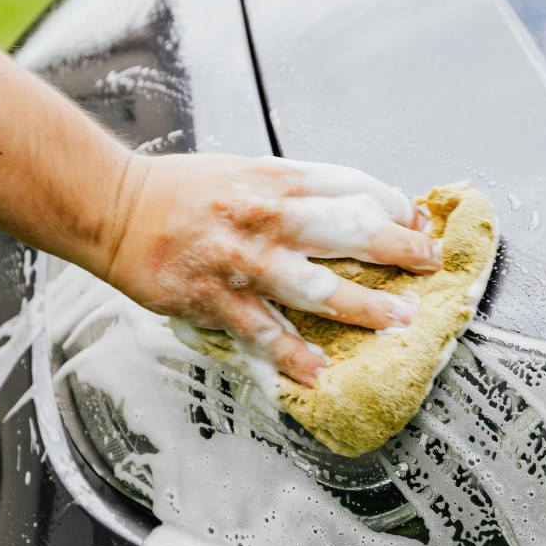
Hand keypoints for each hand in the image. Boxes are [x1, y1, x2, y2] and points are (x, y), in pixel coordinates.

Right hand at [101, 153, 439, 385]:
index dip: (393, 205)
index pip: (350, 187)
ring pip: (314, 285)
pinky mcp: (217, 299)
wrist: (114, 207)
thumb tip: (355, 211)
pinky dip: (292, 355)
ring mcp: (242, 260)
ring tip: (398, 322)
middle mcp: (264, 216)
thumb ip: (297, 193)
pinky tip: (319, 371)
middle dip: (396, 249)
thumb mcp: (246, 173)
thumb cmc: (183, 192)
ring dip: (361, 306)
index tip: (420, 224)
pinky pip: (263, 332)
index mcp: (275, 179)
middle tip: (431, 266)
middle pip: (345, 230)